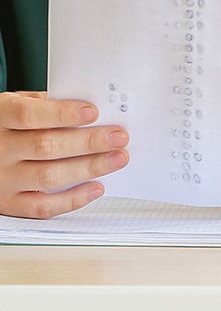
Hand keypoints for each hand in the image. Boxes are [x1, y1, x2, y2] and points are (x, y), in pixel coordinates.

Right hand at [0, 92, 129, 218]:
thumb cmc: (8, 122)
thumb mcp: (20, 103)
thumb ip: (48, 103)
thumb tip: (93, 107)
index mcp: (1, 117)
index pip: (29, 115)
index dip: (62, 114)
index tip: (93, 112)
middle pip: (45, 146)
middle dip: (88, 142)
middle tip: (119, 137)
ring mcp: (2, 179)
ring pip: (47, 177)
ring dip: (88, 168)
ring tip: (117, 158)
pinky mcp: (8, 203)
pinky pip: (41, 207)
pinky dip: (72, 200)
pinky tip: (97, 187)